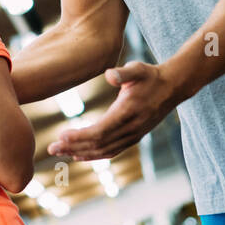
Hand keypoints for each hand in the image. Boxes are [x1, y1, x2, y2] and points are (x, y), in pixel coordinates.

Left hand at [49, 61, 182, 160]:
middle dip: (73, 147)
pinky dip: (94, 155)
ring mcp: (133, 136)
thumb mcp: (138, 69)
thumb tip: (109, 75)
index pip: (100, 131)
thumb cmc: (151, 76)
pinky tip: (79, 155)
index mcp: (127, 113)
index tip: (61, 136)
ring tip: (60, 153)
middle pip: (98, 145)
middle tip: (52, 149)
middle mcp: (130, 129)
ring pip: (104, 151)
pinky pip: (111, 151)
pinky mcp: (133, 138)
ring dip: (80, 153)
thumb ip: (123, 72)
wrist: (172, 87)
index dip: (79, 137)